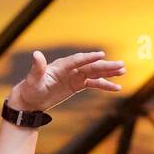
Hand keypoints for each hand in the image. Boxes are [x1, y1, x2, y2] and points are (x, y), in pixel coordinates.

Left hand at [9, 50, 124, 110]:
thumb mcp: (33, 80)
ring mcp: (75, 76)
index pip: (78, 60)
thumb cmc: (31, 88)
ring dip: (109, 72)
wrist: (31, 99)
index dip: (89, 58)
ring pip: (95, 73)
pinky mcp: (77, 84)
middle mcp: (70, 69)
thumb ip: (37, 67)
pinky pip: (94, 83)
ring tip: (123, 71)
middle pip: (90, 66)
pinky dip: (104, 85)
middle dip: (105, 65)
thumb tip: (36, 54)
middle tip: (121, 65)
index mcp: (61, 66)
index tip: (101, 55)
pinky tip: (116, 87)